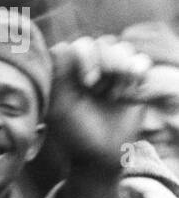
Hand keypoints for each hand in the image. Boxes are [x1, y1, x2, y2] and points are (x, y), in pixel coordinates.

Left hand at [48, 36, 151, 173]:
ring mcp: (114, 73)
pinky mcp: (135, 81)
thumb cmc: (74, 131)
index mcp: (70, 71)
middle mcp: (92, 67)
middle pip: (101, 43)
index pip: (78, 45)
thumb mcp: (58, 105)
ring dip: (118, 70)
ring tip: (111, 96)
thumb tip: (60, 46)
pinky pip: (141, 60)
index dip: (83, 56)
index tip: (84, 81)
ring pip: (122, 48)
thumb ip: (56, 76)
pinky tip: (127, 93)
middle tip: (94, 88)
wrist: (100, 154)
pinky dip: (136, 72)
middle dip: (101, 62)